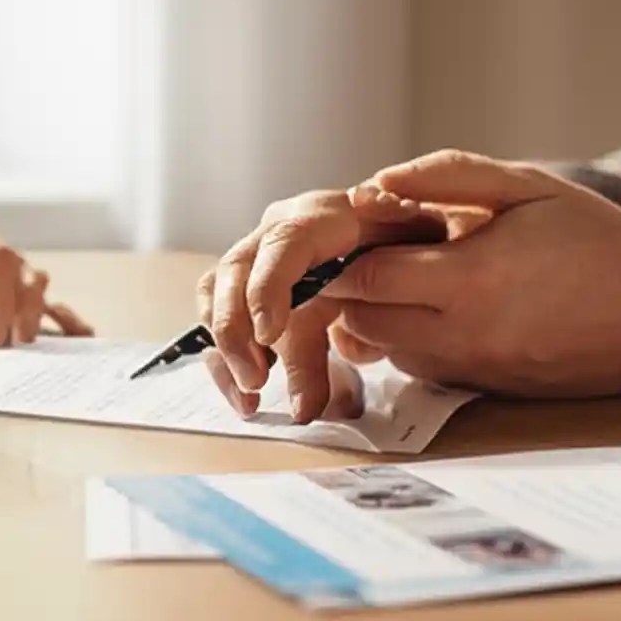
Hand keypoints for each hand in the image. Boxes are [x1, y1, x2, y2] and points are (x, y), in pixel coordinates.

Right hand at [198, 189, 451, 421]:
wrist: (389, 240)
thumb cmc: (396, 244)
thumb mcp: (403, 251)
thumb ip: (387, 265)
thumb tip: (369, 247)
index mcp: (316, 218)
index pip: (281, 244)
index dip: (267, 288)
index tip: (269, 336)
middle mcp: (274, 235)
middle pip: (234, 272)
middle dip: (235, 330)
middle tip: (256, 381)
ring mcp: (256, 263)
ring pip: (216, 298)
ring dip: (226, 351)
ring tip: (250, 397)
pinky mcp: (248, 294)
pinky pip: (221, 324)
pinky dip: (227, 364)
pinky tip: (248, 401)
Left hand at [320, 150, 620, 400]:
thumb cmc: (598, 237)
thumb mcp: (527, 186)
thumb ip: (447, 176)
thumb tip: (374, 183)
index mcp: (473, 278)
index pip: (366, 277)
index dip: (346, 254)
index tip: (351, 232)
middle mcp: (467, 336)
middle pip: (363, 324)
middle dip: (355, 290)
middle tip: (373, 253)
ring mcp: (477, 372)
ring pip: (389, 352)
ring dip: (384, 318)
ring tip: (414, 279)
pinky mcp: (489, 392)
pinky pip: (426, 371)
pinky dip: (417, 342)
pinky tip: (447, 309)